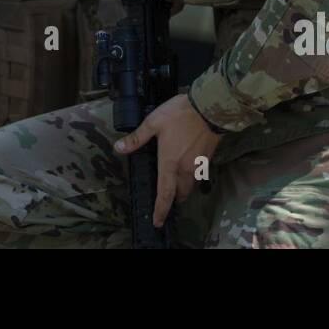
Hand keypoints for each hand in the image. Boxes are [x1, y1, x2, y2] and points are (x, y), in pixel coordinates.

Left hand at [114, 93, 220, 227]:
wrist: (208, 107)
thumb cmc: (180, 114)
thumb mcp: (153, 122)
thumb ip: (137, 138)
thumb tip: (119, 148)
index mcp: (170, 163)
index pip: (165, 194)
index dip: (160, 210)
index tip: (157, 221)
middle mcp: (185, 169)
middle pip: (180, 193)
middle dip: (173, 198)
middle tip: (166, 197)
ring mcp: (198, 165)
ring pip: (190, 186)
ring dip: (183, 189)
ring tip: (176, 184)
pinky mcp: (208, 158)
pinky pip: (198, 175)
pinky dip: (192, 177)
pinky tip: (187, 166)